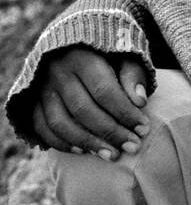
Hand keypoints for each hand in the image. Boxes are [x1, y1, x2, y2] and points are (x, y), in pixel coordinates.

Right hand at [29, 47, 150, 160]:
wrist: (69, 49)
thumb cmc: (104, 56)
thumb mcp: (123, 57)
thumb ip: (133, 75)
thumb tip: (140, 101)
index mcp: (81, 57)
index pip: (104, 91)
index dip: (125, 113)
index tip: (144, 128)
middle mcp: (57, 72)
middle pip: (83, 109)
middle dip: (111, 132)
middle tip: (133, 147)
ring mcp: (41, 89)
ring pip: (60, 122)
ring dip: (88, 142)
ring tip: (112, 155)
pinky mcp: (32, 102)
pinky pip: (42, 128)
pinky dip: (61, 142)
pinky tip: (83, 151)